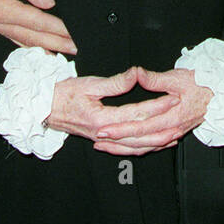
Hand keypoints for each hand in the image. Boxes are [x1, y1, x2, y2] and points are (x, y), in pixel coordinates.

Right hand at [0, 0, 76, 53]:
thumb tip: (49, 2)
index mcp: (0, 8)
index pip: (36, 21)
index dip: (57, 28)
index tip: (73, 33)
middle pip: (32, 36)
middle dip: (56, 43)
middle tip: (76, 48)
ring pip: (24, 41)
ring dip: (47, 47)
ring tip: (66, 51)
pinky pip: (15, 39)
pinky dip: (31, 46)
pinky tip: (43, 50)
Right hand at [47, 66, 180, 142]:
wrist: (44, 109)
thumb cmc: (63, 95)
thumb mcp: (89, 83)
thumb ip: (116, 82)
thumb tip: (135, 74)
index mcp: (102, 118)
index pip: (137, 114)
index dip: (156, 106)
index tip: (171, 99)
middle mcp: (104, 133)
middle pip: (139, 135)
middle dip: (162, 129)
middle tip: (179, 122)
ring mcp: (102, 139)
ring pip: (134, 147)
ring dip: (154, 143)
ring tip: (172, 138)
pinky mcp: (101, 140)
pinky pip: (124, 149)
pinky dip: (140, 149)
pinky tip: (150, 146)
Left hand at [93, 66, 213, 154]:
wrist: (222, 93)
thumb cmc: (203, 83)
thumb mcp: (178, 77)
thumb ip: (155, 79)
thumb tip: (137, 74)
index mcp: (172, 115)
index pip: (141, 126)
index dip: (120, 129)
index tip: (103, 129)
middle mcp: (173, 128)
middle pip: (141, 140)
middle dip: (118, 142)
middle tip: (98, 140)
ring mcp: (175, 132)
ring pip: (147, 146)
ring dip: (126, 147)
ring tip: (107, 146)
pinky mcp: (176, 131)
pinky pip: (155, 145)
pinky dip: (140, 147)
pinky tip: (130, 147)